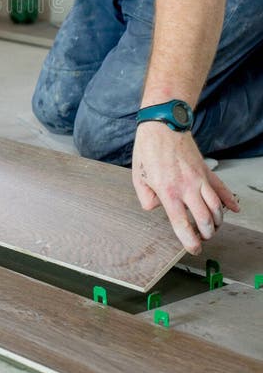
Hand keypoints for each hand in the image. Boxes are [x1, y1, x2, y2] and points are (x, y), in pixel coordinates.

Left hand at [132, 122, 239, 253]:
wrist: (163, 124)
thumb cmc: (149, 147)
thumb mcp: (138, 175)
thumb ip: (146, 197)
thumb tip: (156, 207)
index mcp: (168, 191)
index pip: (182, 224)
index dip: (190, 241)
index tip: (194, 248)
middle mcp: (187, 187)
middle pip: (206, 219)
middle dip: (207, 234)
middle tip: (203, 237)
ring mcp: (199, 178)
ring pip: (217, 207)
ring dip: (218, 221)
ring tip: (213, 226)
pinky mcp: (205, 170)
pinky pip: (221, 188)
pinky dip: (230, 200)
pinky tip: (234, 209)